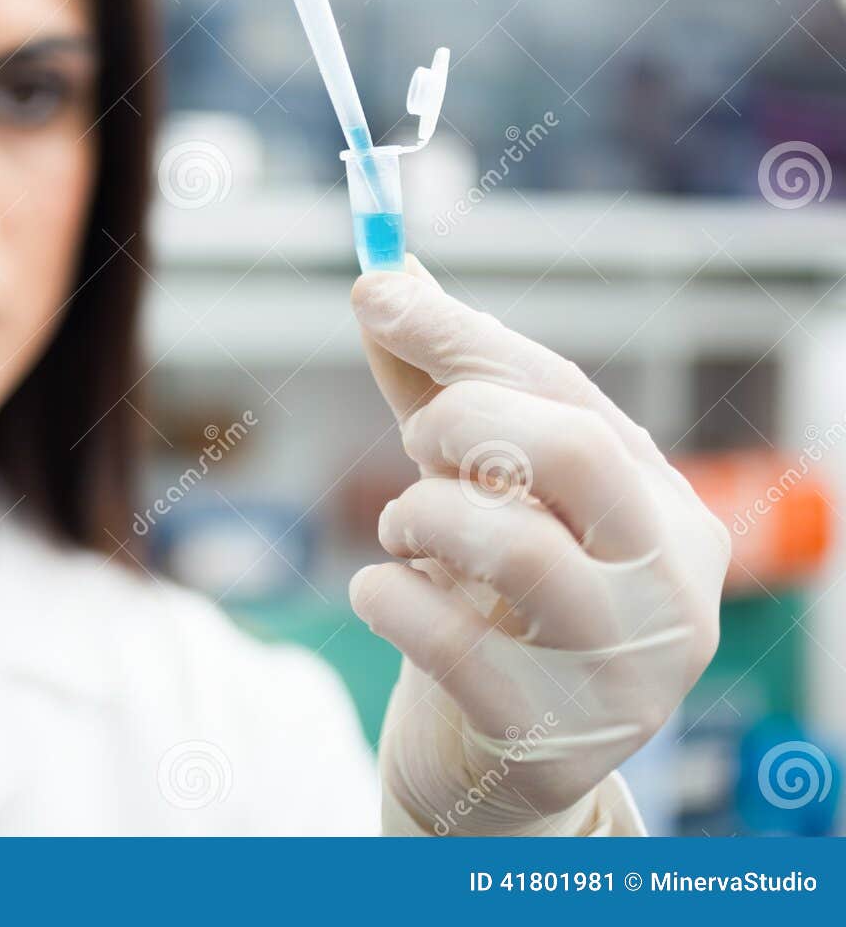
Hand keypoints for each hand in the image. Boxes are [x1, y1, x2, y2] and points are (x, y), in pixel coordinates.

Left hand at [347, 256, 728, 834]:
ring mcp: (625, 671)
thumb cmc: (489, 610)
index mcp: (666, 510)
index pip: (568, 393)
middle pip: (573, 451)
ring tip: (403, 531)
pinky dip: (387, 595)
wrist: (486, 771)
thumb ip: (439, 393)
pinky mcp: (555, 739)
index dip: (461, 335)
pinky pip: (449, 638)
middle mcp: (672, 587)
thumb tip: (388, 275)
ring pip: (516, 548)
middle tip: (416, 443)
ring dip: (422, 515)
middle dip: (464, 419)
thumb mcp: (480, 496)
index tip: (375, 291)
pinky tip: (383, 593)